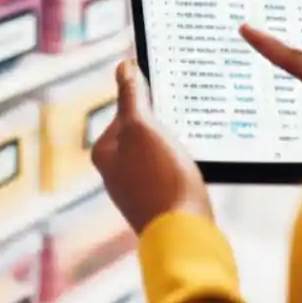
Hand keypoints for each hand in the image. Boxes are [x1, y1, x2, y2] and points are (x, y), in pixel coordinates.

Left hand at [92, 60, 213, 233]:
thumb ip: (131, 98)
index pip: (126, 109)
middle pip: (144, 131)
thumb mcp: (143, 128)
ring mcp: (138, 189)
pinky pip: (172, 173)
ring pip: (160, 152)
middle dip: (165, 124)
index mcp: (104, 152)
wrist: (185, 235)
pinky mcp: (160, 203)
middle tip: (187, 120)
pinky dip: (185, 166)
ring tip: (193, 147)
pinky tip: (197, 170)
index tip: (172, 94)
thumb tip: (123, 67)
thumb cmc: (160, 179)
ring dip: (178, 145)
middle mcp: (115, 172)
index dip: (150, 99)